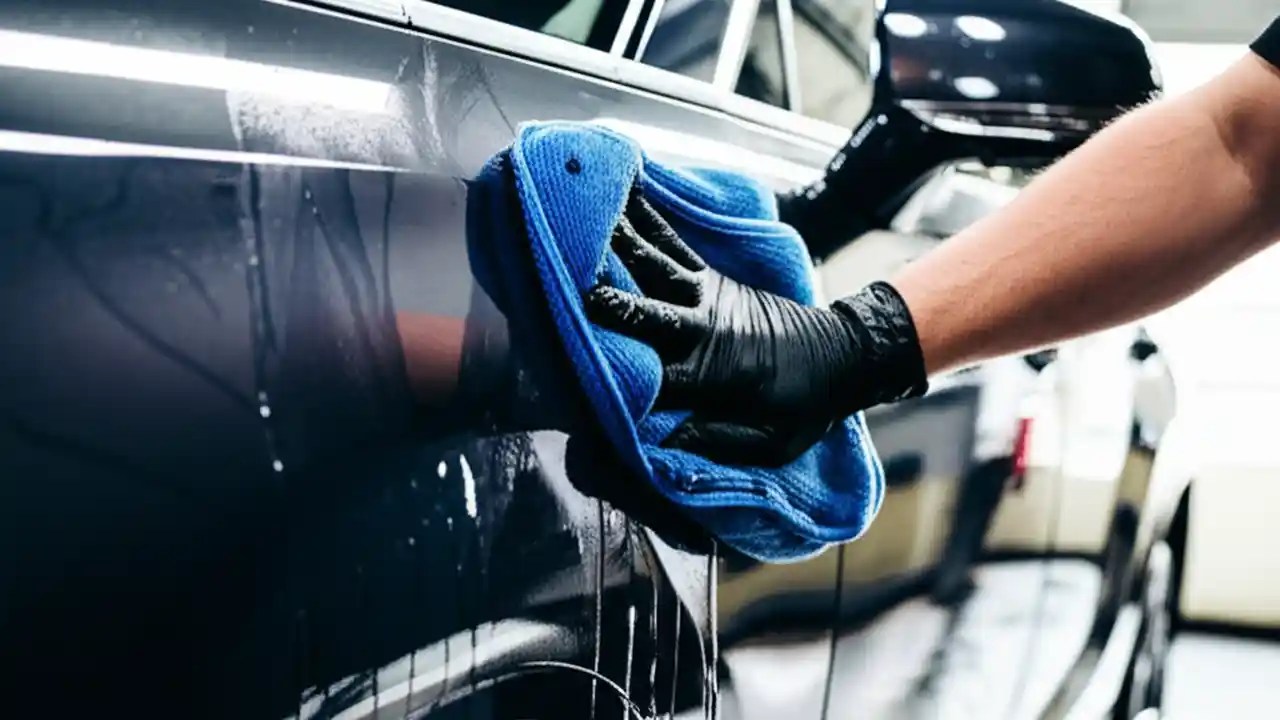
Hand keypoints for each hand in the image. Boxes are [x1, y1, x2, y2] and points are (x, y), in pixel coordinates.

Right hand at [585, 192, 927, 465]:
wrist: (841, 358)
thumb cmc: (800, 408)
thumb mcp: (769, 443)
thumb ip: (715, 442)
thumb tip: (658, 444)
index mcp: (711, 374)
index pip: (651, 380)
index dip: (615, 381)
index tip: (577, 379)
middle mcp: (702, 327)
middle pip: (647, 311)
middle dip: (613, 302)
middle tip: (580, 287)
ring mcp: (705, 294)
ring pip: (654, 263)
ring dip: (619, 239)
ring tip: (585, 208)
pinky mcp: (710, 276)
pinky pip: (672, 242)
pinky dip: (646, 216)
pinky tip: (623, 188)